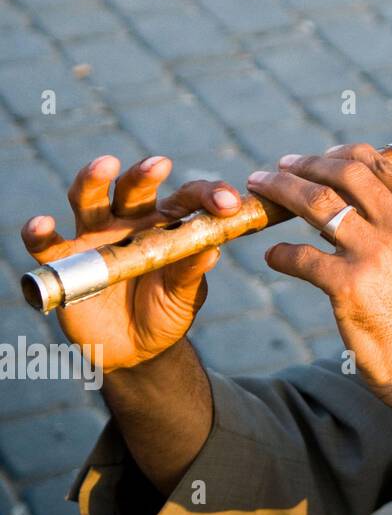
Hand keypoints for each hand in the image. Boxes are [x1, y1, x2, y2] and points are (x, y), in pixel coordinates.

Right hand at [20, 155, 243, 373]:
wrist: (135, 349)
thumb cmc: (166, 311)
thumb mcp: (185, 295)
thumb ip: (191, 273)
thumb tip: (211, 252)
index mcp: (167, 224)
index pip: (188, 197)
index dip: (209, 195)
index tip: (228, 204)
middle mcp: (130, 221)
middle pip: (133, 189)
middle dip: (144, 174)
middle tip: (159, 164)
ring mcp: (95, 238)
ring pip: (88, 200)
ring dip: (94, 181)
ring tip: (105, 166)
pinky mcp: (65, 262)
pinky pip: (47, 244)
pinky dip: (39, 232)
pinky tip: (41, 224)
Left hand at [247, 145, 391, 417]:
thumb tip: (348, 206)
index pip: (380, 166)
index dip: (340, 155)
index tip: (314, 159)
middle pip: (346, 173)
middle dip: (305, 164)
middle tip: (279, 167)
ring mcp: (378, 255)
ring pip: (318, 202)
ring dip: (282, 190)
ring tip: (261, 189)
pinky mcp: (349, 287)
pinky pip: (300, 256)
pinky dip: (280, 253)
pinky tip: (272, 256)